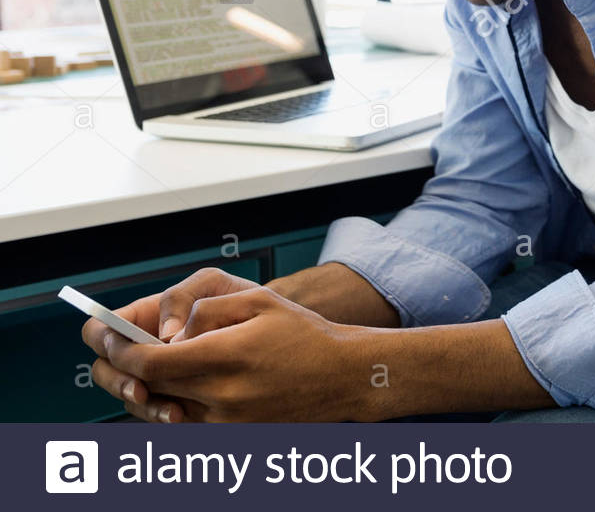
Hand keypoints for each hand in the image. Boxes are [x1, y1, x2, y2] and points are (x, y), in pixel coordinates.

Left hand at [97, 279, 367, 421]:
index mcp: (226, 358)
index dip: (118, 348)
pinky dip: (168, 404)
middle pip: (145, 388)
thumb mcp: (258, 300)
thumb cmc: (304, 334)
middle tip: (116, 347)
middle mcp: (221, 397)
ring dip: (144, 387)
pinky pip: (181, 424)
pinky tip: (176, 384)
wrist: (343, 376)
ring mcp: (224, 423)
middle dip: (122, 367)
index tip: (108, 334)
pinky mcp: (230, 437)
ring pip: (158, 409)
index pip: (147, 362)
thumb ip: (205, 309)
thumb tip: (165, 331)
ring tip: (147, 365)